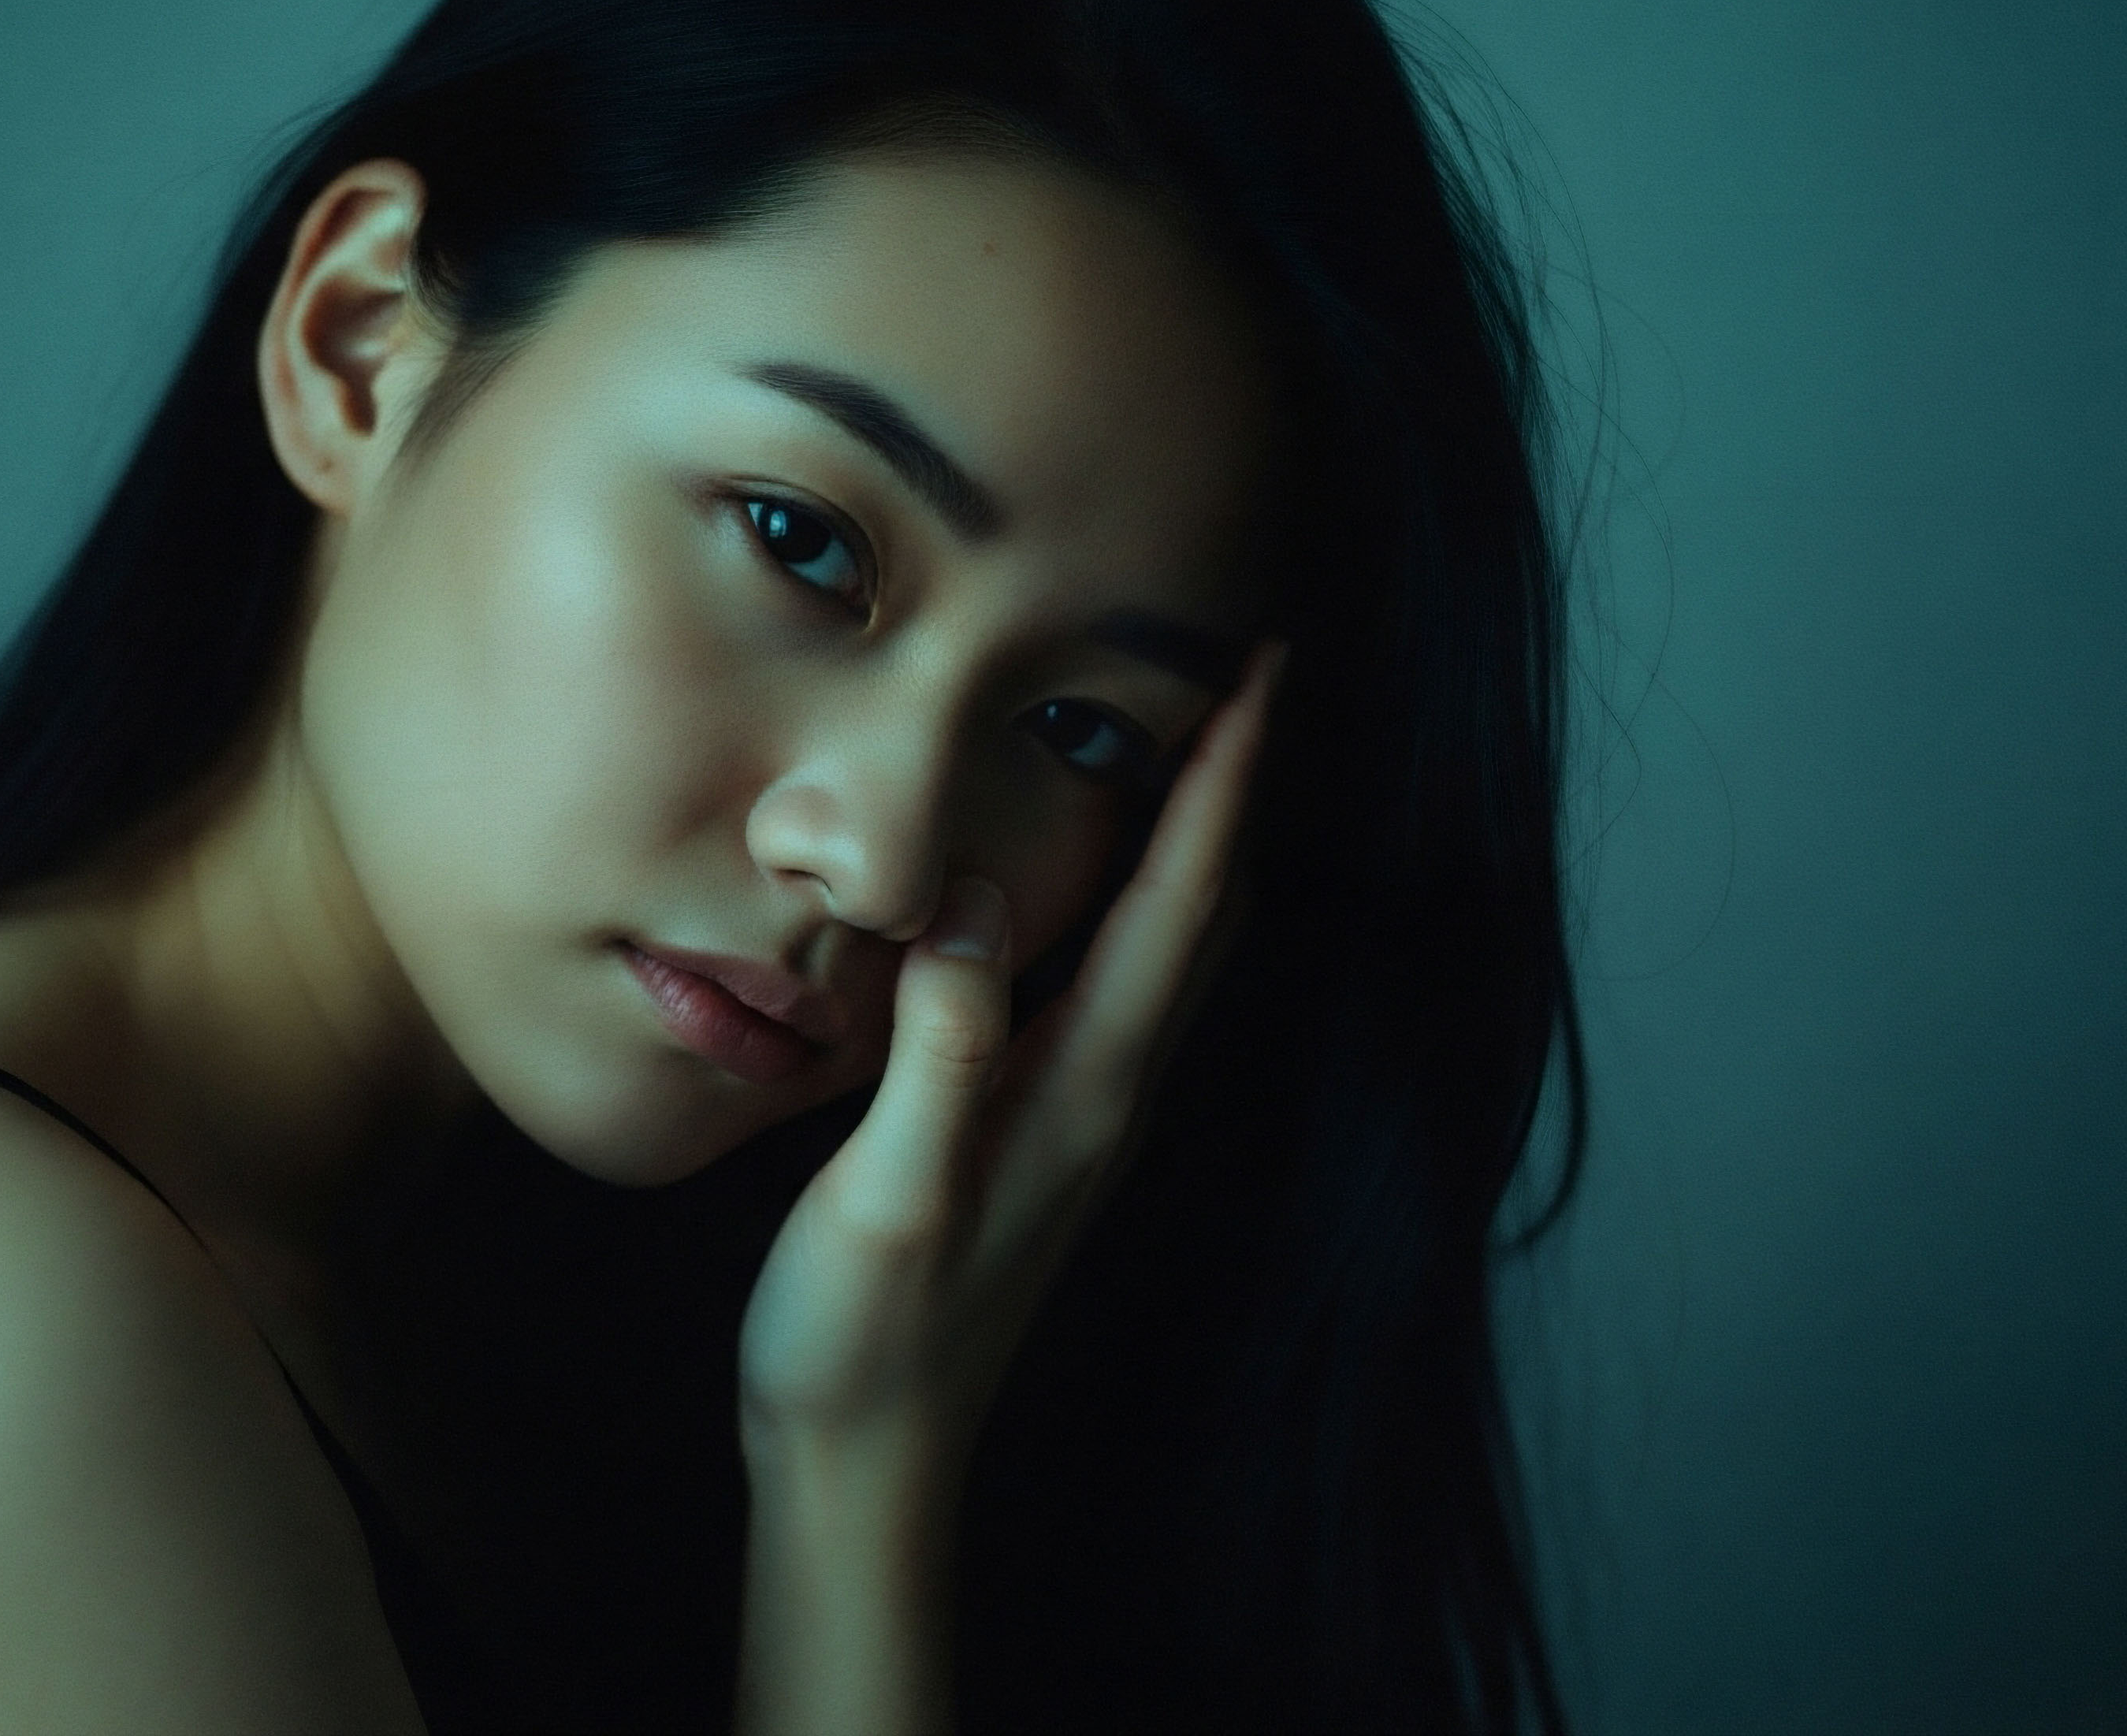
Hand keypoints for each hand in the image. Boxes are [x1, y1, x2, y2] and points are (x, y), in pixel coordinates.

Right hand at [736, 642, 1285, 1475]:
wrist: (868, 1459)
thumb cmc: (866, 1339)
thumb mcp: (889, 1194)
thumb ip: (937, 1052)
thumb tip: (960, 903)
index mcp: (1082, 1089)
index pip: (1179, 905)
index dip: (1224, 782)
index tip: (1261, 668)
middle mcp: (1104, 1093)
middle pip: (1199, 911)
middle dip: (1228, 786)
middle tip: (1242, 670)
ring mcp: (1077, 1115)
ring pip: (1162, 945)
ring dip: (1188, 837)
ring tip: (1187, 739)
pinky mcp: (1034, 1130)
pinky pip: (1108, 983)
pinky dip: (1127, 900)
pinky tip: (1090, 879)